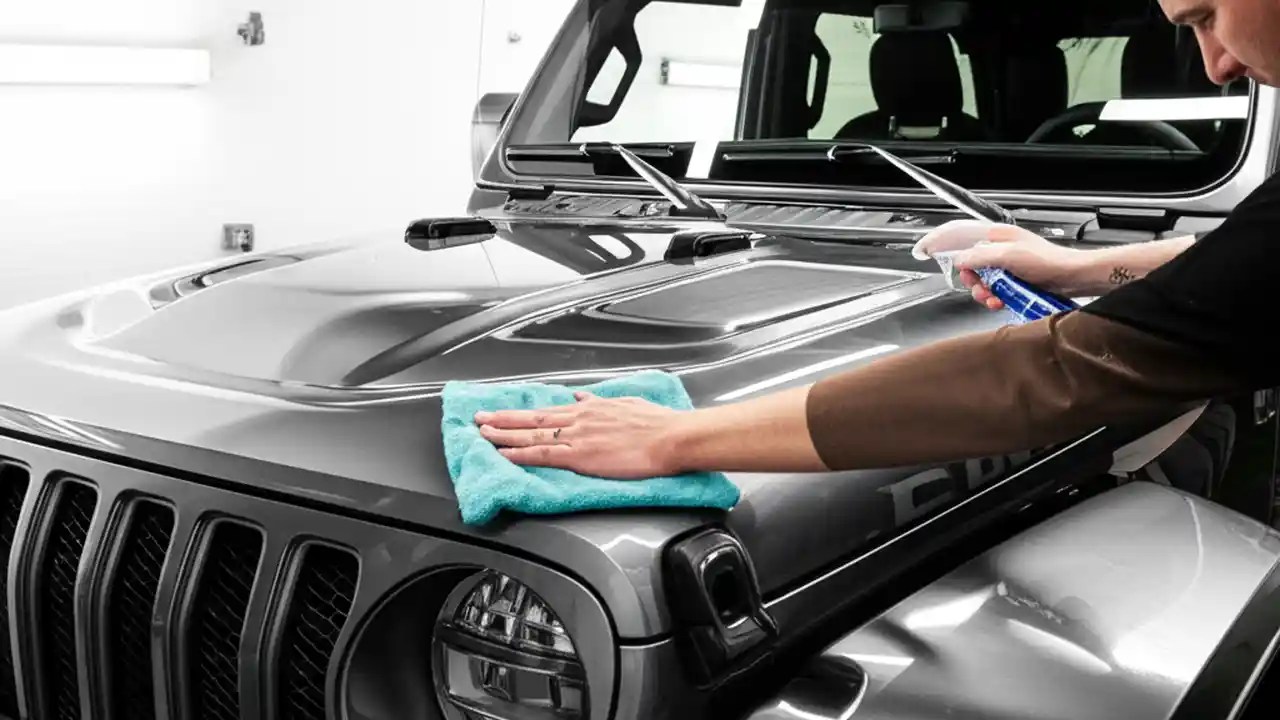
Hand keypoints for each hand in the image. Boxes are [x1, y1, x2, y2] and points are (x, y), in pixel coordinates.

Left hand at [475, 392, 684, 478]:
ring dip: (505, 434)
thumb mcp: (625, 402)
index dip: (522, 412)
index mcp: (590, 408)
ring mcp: (577, 437)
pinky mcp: (581, 456)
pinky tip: (506, 454)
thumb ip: (600, 401)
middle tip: (479, 418)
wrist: (670, 437)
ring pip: (532, 434)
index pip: (547, 410)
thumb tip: (581, 397)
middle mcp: (578, 419)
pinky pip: (544, 454)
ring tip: (483, 434)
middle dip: (503, 419)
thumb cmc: (656, 423)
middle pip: (532, 419)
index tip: (504, 411)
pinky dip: (521, 453)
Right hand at [916, 220, 1084, 309]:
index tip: (923, 250)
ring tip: (993, 297)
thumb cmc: (1046, 261)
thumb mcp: (1007, 256)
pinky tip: (1000, 302)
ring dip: (981, 292)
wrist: (1071, 278)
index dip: (939, 240)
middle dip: (969, 279)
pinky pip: (991, 290)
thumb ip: (978, 258)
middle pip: (966, 263)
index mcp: (994, 235)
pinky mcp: (1011, 281)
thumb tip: (959, 262)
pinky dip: (992, 298)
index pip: (959, 233)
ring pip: (978, 280)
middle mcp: (997, 248)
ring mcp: (1004, 265)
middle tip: (977, 286)